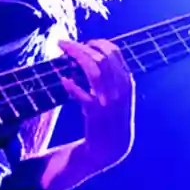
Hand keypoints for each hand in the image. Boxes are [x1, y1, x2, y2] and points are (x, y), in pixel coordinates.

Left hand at [58, 39, 134, 162]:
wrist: (112, 147)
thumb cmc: (111, 117)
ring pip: (93, 70)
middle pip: (101, 57)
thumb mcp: (119, 94)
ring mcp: (109, 100)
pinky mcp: (96, 113)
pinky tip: (64, 81)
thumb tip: (92, 54)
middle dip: (81, 46)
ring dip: (76, 56)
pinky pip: (82, 95)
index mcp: (127, 80)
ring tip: (62, 52)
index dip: (96, 43)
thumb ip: (111, 76)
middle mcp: (120, 88)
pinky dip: (72, 86)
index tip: (82, 43)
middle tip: (64, 44)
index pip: (114, 51)